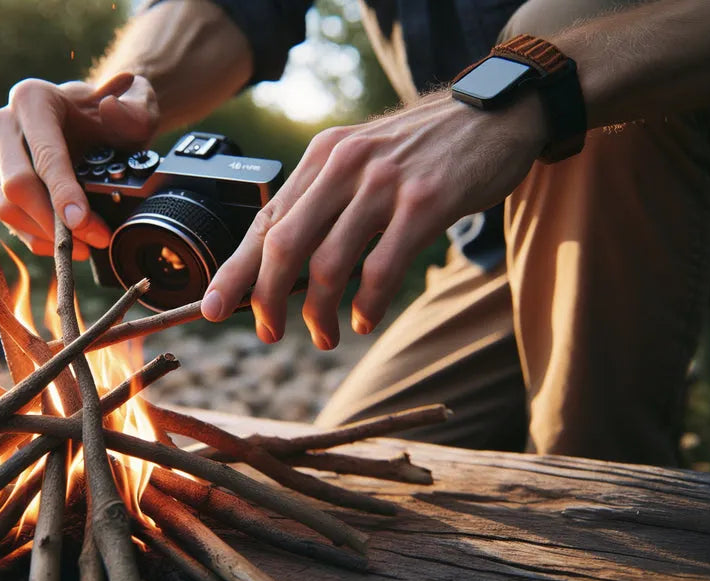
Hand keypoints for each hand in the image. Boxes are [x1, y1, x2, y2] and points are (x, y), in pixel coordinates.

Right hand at [0, 72, 158, 256]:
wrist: (89, 121)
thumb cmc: (110, 116)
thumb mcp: (135, 107)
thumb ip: (135, 109)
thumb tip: (110, 107)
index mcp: (32, 99)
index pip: (43, 153)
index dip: (62, 192)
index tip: (83, 221)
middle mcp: (2, 124)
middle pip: (16, 185)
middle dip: (55, 222)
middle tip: (95, 239)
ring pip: (7, 208)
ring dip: (47, 236)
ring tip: (87, 245)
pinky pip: (7, 220)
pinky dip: (38, 239)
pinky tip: (68, 244)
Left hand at [200, 92, 547, 348]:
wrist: (494, 115)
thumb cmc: (423, 149)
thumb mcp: (361, 159)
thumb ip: (325, 199)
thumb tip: (281, 262)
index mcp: (321, 157)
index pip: (265, 221)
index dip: (236, 270)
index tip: (215, 307)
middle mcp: (343, 165)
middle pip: (283, 245)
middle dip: (267, 299)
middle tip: (269, 333)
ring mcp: (383, 183)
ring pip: (328, 263)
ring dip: (318, 313)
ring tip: (325, 337)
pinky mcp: (425, 201)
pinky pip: (381, 266)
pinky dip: (366, 303)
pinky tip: (364, 319)